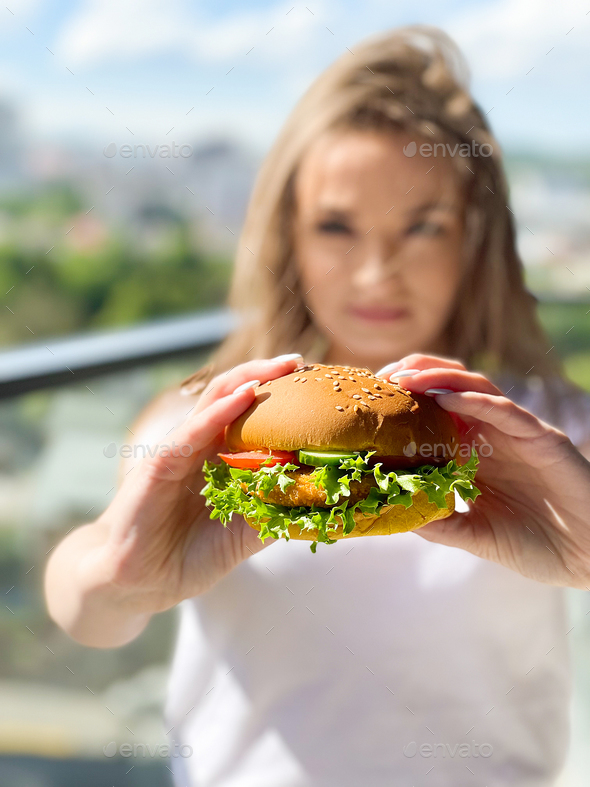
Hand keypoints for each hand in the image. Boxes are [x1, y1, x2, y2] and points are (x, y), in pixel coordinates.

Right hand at [89, 356, 302, 613]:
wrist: (139, 582)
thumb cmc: (188, 555)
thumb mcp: (244, 535)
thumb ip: (275, 514)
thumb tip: (320, 504)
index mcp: (221, 458)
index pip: (253, 415)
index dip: (282, 397)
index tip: (316, 385)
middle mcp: (202, 445)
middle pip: (235, 395)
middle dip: (269, 374)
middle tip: (302, 362)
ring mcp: (180, 449)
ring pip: (215, 400)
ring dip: (249, 379)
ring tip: (282, 366)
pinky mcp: (160, 462)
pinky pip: (194, 429)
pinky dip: (221, 410)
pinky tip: (247, 395)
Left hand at [378, 354, 589, 588]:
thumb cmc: (539, 546)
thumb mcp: (477, 536)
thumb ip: (440, 522)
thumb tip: (393, 513)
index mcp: (475, 454)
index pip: (435, 415)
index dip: (404, 403)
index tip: (370, 402)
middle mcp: (493, 437)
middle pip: (450, 389)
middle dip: (414, 376)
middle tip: (380, 381)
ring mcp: (517, 434)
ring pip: (475, 389)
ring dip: (438, 379)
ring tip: (403, 379)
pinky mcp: (541, 438)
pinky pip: (506, 410)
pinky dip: (474, 400)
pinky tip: (446, 399)